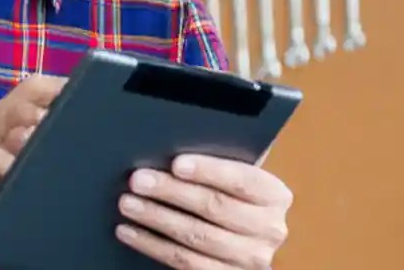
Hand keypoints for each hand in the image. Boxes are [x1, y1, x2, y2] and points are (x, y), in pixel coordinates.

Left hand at [115, 154, 291, 268]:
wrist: (246, 238)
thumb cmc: (233, 195)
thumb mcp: (236, 176)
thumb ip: (218, 162)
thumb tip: (173, 145)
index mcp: (274, 195)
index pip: (241, 180)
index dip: (208, 171)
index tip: (176, 163)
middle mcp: (269, 229)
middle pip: (215, 208)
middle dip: (171, 192)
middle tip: (138, 180)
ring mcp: (250, 258)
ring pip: (197, 237)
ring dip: (157, 219)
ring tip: (128, 203)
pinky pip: (185, 263)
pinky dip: (153, 246)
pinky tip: (131, 232)